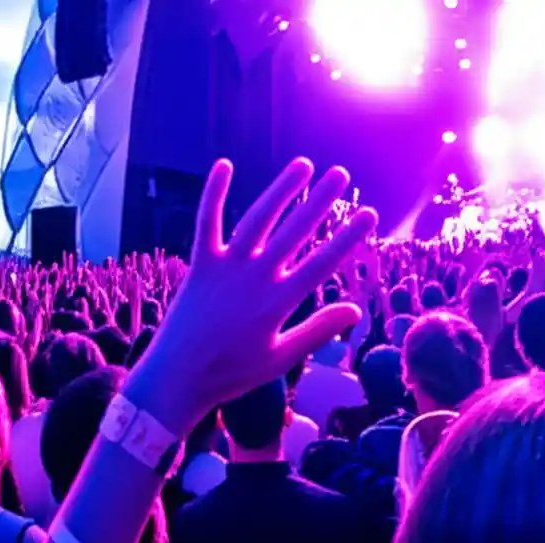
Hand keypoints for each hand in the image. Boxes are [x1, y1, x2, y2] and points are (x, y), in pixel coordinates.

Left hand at [124, 158, 376, 433]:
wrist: (176, 376)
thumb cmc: (231, 372)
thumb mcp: (281, 358)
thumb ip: (318, 331)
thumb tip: (355, 310)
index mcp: (278, 301)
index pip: (323, 262)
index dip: (348, 237)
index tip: (368, 214)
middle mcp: (255, 276)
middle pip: (295, 231)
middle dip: (321, 202)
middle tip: (341, 175)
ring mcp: (226, 266)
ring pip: (259, 218)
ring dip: (282, 189)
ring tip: (304, 164)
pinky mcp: (200, 263)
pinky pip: (207, 221)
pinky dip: (214, 193)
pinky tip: (224, 164)